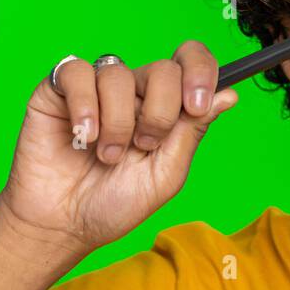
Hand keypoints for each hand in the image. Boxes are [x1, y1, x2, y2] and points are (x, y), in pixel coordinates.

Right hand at [0, 42, 236, 255]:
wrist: (63, 224)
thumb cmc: (113, 203)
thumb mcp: (164, 175)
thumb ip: (192, 132)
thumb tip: (230, 94)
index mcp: (165, 108)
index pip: (192, 64)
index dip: (201, 73)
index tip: (197, 105)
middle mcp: (134, 92)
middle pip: (164, 69)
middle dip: (160, 112)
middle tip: (144, 146)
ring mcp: (97, 88)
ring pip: (119, 72)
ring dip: (119, 122)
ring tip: (107, 156)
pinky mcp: (59, 90)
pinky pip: (78, 71)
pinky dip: (85, 105)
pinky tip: (83, 135)